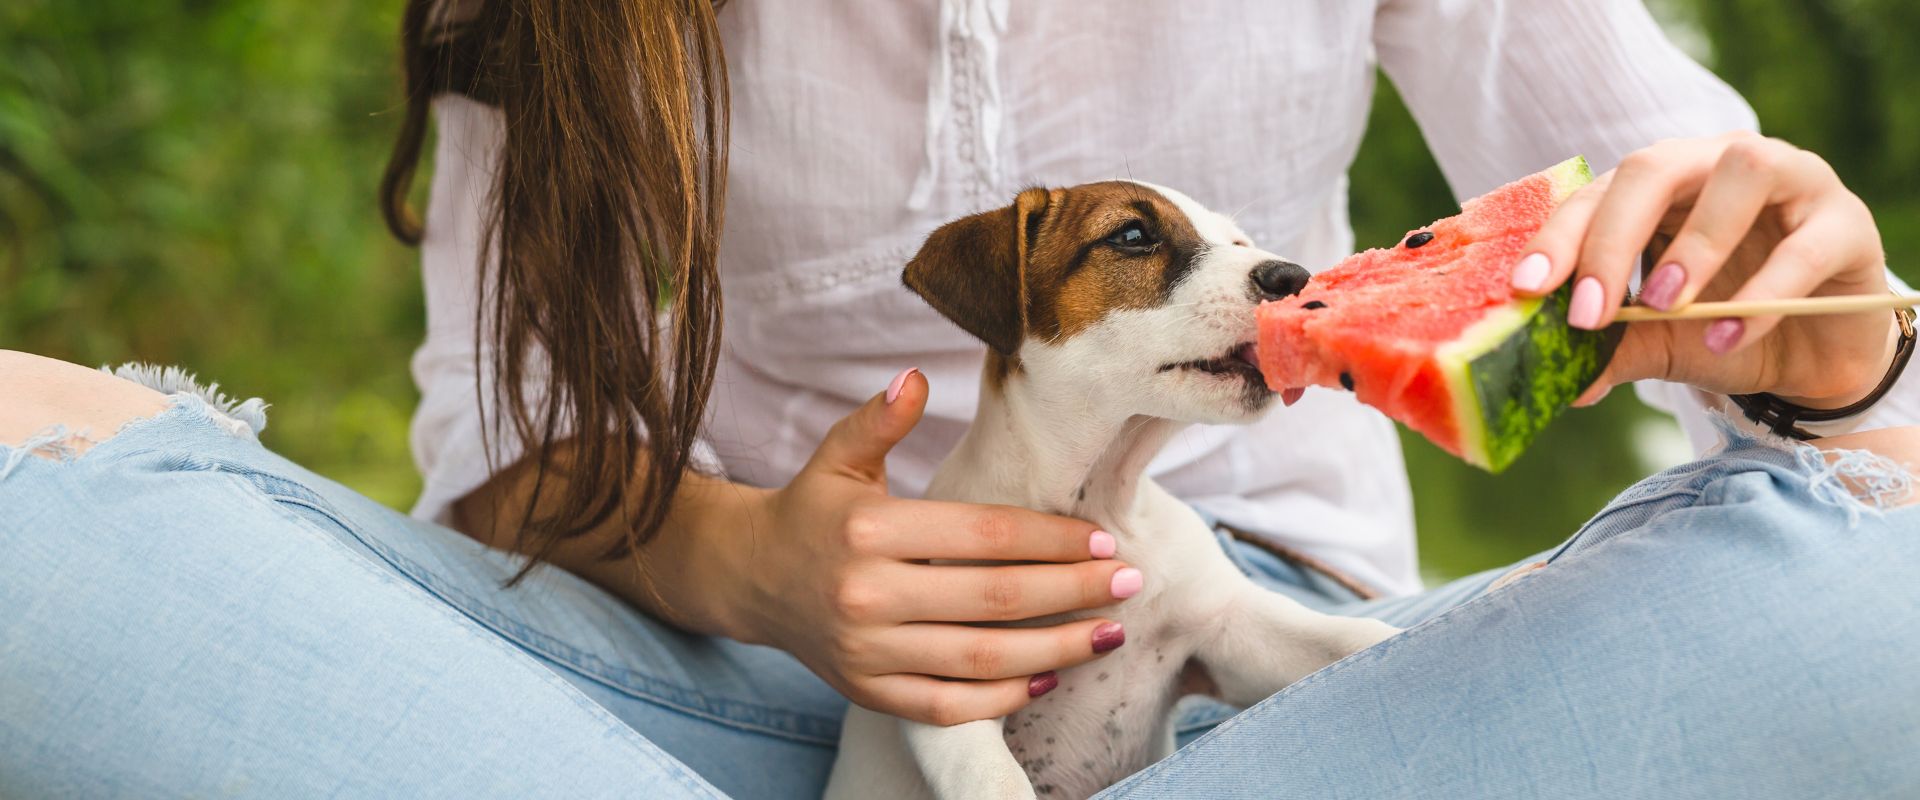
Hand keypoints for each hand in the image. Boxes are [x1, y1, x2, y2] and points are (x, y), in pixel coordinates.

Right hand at [723, 369, 1136, 725]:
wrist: (749, 578)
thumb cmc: (813, 509)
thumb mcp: (838, 456)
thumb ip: (879, 420)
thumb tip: (915, 376)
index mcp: (869, 530)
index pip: (983, 536)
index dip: (1050, 539)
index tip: (1104, 540)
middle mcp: (865, 594)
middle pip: (992, 599)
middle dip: (1072, 591)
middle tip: (1129, 582)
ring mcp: (866, 651)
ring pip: (979, 660)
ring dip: (1055, 650)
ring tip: (1108, 633)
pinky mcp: (867, 691)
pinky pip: (946, 706)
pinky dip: (1001, 698)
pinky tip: (1048, 676)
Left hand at [1514, 131, 1895, 408]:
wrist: (1814, 355)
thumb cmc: (1724, 327)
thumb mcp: (1658, 341)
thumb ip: (1613, 349)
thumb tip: (1563, 385)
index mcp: (1660, 185)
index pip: (1598, 193)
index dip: (1559, 237)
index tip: (1527, 289)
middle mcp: (1718, 165)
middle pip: (1655, 166)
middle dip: (1612, 238)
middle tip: (1588, 310)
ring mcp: (1792, 181)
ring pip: (1742, 170)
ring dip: (1696, 243)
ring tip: (1666, 307)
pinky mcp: (1847, 222)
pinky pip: (1805, 245)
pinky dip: (1763, 295)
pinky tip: (1727, 337)